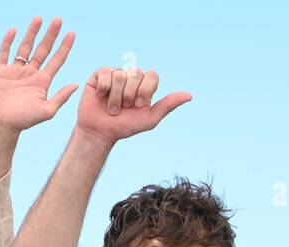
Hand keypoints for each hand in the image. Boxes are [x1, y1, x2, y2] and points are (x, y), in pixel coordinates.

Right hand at [0, 17, 78, 133]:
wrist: (3, 125)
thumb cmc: (25, 121)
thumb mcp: (47, 110)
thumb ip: (61, 97)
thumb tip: (76, 85)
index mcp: (43, 81)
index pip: (57, 60)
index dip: (65, 47)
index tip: (72, 33)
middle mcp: (31, 73)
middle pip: (43, 49)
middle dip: (51, 35)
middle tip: (58, 20)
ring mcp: (16, 71)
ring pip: (25, 47)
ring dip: (32, 33)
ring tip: (39, 18)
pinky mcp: (1, 71)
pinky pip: (5, 53)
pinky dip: (8, 42)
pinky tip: (14, 30)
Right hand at [75, 66, 190, 144]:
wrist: (101, 132)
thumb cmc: (126, 126)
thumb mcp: (150, 118)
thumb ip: (168, 105)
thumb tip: (189, 95)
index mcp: (145, 86)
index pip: (152, 75)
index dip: (146, 89)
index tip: (139, 105)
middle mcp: (131, 77)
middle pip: (137, 74)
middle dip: (130, 95)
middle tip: (125, 108)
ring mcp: (115, 74)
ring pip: (120, 75)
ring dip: (116, 96)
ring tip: (112, 108)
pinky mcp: (99, 75)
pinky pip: (106, 72)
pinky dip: (105, 88)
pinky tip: (102, 97)